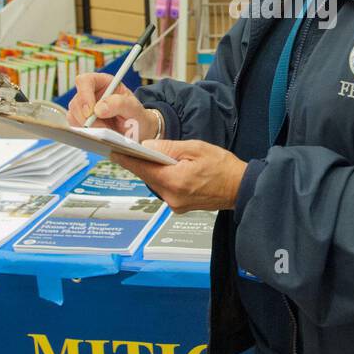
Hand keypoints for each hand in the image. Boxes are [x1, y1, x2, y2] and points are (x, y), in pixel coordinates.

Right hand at [67, 73, 158, 138]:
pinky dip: (86, 132)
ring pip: (73, 114)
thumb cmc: (136, 115)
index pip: (85, 81)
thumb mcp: (134, 108)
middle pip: (76, 101)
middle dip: (87, 117)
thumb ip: (119, 104)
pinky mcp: (81, 120)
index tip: (92, 111)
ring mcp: (84, 107)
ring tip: (106, 130)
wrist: (138, 130)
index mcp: (103, 82)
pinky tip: (100, 133)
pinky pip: (75, 125)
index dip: (84, 94)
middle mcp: (91, 93)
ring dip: (88, 126)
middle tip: (102, 127)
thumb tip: (99, 109)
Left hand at [112, 140, 247, 212]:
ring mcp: (175, 205)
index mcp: (174, 181)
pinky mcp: (179, 207)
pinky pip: (165, 189)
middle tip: (131, 148)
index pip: (142, 169)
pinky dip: (163, 178)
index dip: (126, 159)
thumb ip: (169, 148)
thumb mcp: (196, 148)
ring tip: (153, 156)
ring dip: (153, 170)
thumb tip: (147, 146)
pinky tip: (169, 169)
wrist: (240, 188)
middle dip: (141, 162)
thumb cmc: (223, 166)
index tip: (113, 151)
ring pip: (155, 183)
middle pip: (147, 176)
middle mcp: (171, 197)